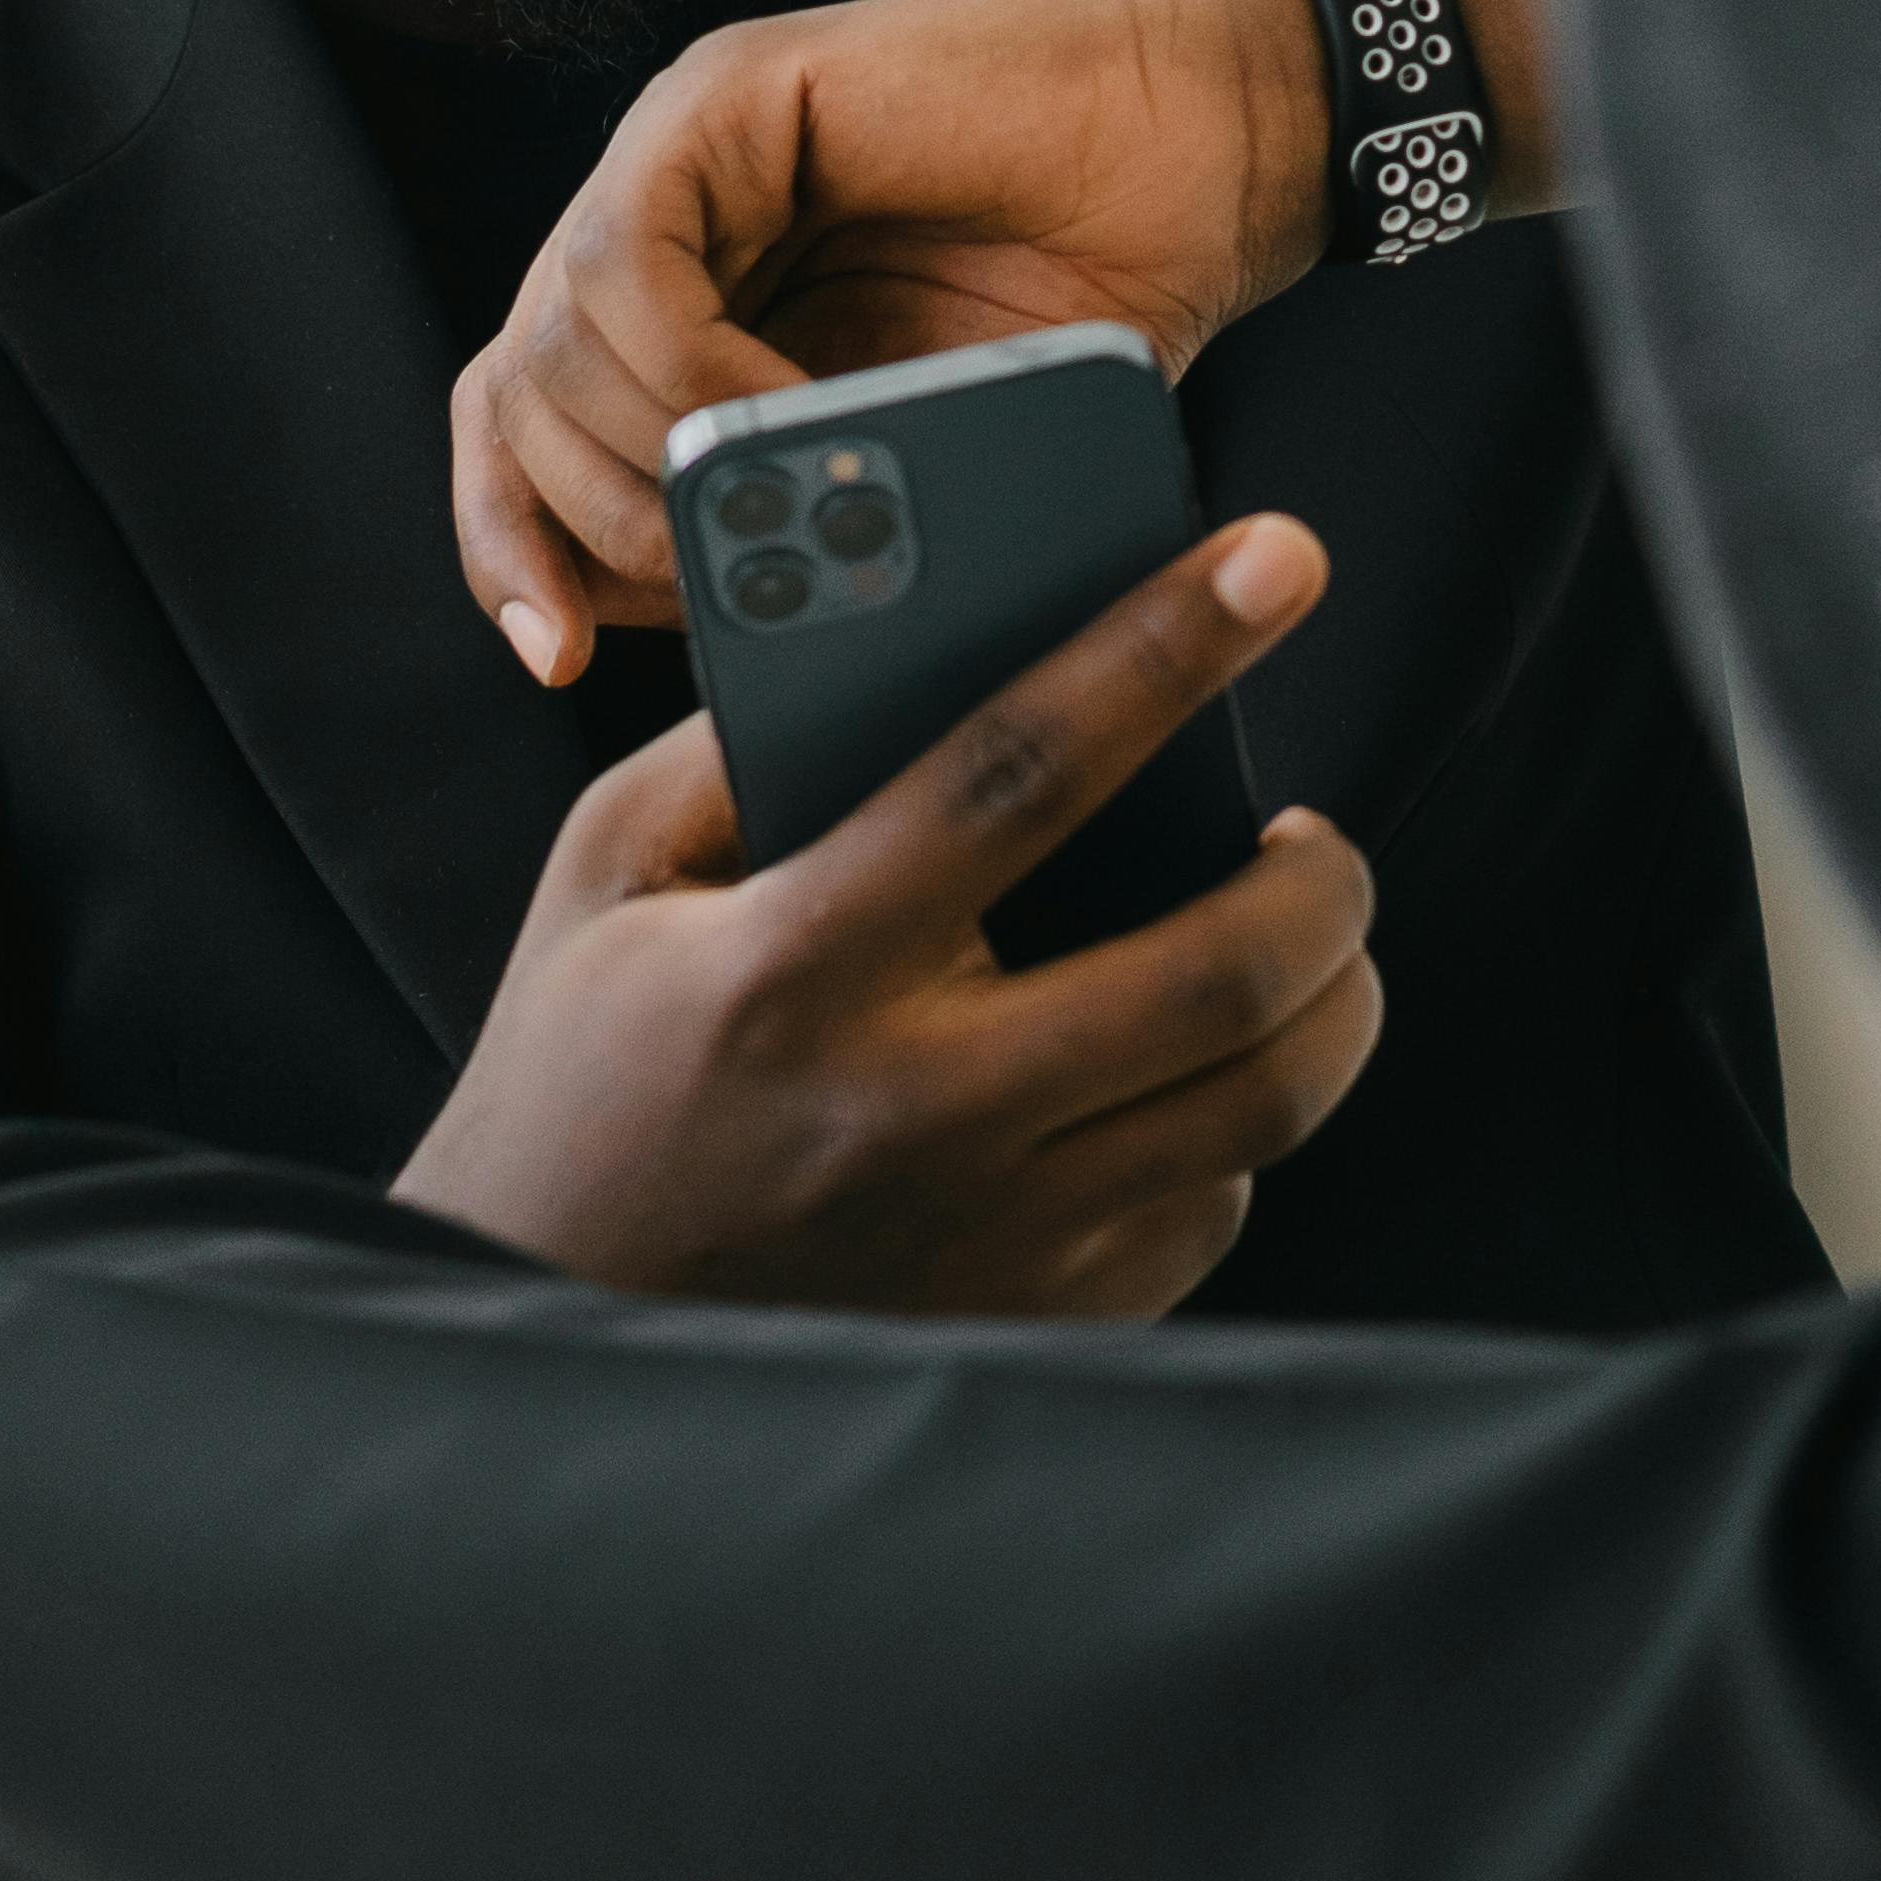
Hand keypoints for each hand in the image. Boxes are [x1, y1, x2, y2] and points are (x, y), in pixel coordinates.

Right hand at [393, 516, 1377, 1316]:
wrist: (552, 1322)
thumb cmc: (584, 1058)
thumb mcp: (613, 870)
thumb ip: (749, 743)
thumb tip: (924, 624)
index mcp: (792, 968)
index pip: (1021, 774)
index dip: (1164, 648)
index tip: (1278, 558)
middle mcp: (909, 1114)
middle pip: (1216, 975)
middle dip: (1322, 879)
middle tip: (1312, 834)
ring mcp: (988, 1238)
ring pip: (1261, 1104)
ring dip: (1329, 998)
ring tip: (1294, 938)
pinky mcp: (1037, 1321)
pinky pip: (1214, 1202)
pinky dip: (1232, 1117)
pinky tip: (1184, 1070)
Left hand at [450, 0, 1559, 677]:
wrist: (1223, 144)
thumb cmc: (1098, 296)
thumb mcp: (916, 457)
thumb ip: (796, 513)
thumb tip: (694, 631)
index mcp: (688, 302)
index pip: (522, 431)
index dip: (515, 548)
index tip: (559, 658)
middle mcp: (659, 219)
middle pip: (515, 396)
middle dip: (586, 525)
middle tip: (711, 586)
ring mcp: (681, 149)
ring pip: (549, 337)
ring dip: (647, 459)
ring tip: (772, 515)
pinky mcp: (726, 95)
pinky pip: (627, 260)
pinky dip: (689, 369)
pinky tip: (787, 422)